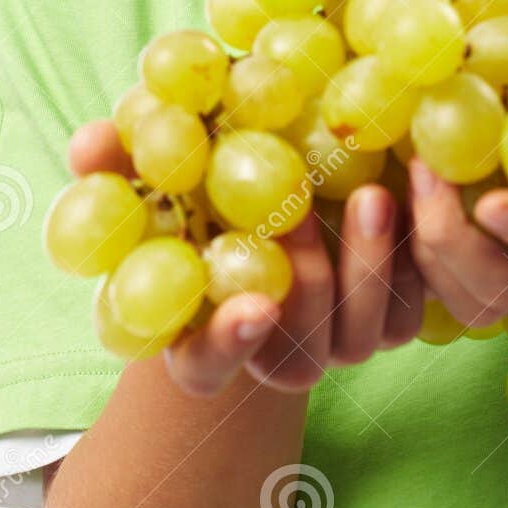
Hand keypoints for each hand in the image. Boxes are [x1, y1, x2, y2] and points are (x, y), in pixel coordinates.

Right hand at [67, 121, 424, 398]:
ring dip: (371, 266)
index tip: (250, 304)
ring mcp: (340, 338)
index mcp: (204, 334)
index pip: (205, 365)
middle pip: (301, 356)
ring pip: (366, 334)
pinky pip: (416, 305)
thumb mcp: (162, 166)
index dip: (225, 344)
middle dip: (309, 284)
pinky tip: (415, 182)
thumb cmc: (208, 180)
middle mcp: (276, 350)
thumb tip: (88, 142)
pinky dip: (419, 253)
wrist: (291, 177)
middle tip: (305, 210)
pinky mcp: (394, 310)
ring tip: (372, 192)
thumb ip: (125, 162)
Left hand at [407, 2, 507, 325]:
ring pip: (451, 291)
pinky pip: (420, 268)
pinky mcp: (466, 246)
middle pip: (498, 291)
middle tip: (424, 162)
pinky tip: (374, 175)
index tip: (492, 202)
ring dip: (412, 236)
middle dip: (449, 238)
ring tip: (401, 158)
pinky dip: (392, 232)